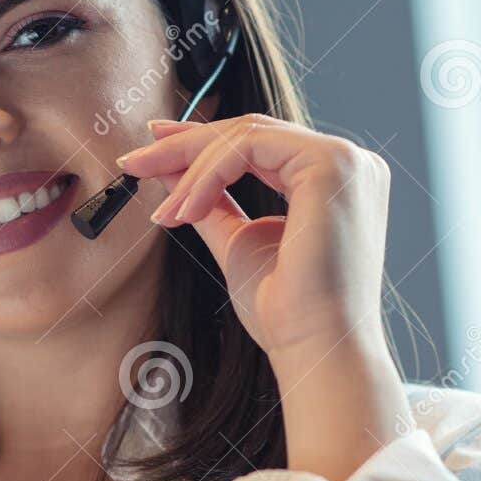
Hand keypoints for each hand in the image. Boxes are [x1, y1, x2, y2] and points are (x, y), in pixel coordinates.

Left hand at [116, 113, 412, 480]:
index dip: (201, 141)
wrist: (314, 349)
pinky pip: (249, 148)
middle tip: (133, 162)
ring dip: (190, 167)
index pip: (259, 143)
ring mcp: (344, 161)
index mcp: (331, 181)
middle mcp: (347, 163)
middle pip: (250, 131)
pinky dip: (207, 176)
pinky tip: (185, 211)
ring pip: (246, 135)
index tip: (153, 149)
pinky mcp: (331, 165)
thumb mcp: (237, 242)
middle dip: (184, 145)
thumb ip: (209, 202)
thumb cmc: (284, 312)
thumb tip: (168, 170)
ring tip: (163, 211)